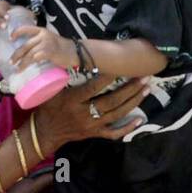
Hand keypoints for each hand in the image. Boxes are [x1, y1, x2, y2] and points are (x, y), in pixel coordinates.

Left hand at [10, 25, 79, 71]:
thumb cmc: (62, 48)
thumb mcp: (49, 40)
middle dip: (16, 54)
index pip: (26, 28)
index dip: (16, 33)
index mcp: (42, 31)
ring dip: (21, 62)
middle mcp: (43, 36)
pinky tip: (24, 68)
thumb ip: (39, 42)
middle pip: (25, 45)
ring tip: (17, 68)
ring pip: (29, 53)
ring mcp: (46, 44)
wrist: (75, 51)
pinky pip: (34, 58)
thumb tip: (26, 51)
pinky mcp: (49, 52)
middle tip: (11, 61)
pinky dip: (28, 64)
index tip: (10, 38)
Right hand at [33, 77, 150, 148]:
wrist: (46, 132)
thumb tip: (74, 58)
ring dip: (133, 102)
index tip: (120, 68)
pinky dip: (127, 128)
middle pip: (111, 101)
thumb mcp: (50, 91)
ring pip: (117, 114)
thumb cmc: (48, 107)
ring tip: (146, 89)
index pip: (93, 89)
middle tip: (144, 77)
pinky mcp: (95, 134)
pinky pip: (114, 133)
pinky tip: (140, 120)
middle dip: (130, 89)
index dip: (107, 78)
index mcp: (73, 101)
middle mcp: (84, 114)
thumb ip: (62, 77)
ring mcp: (92, 126)